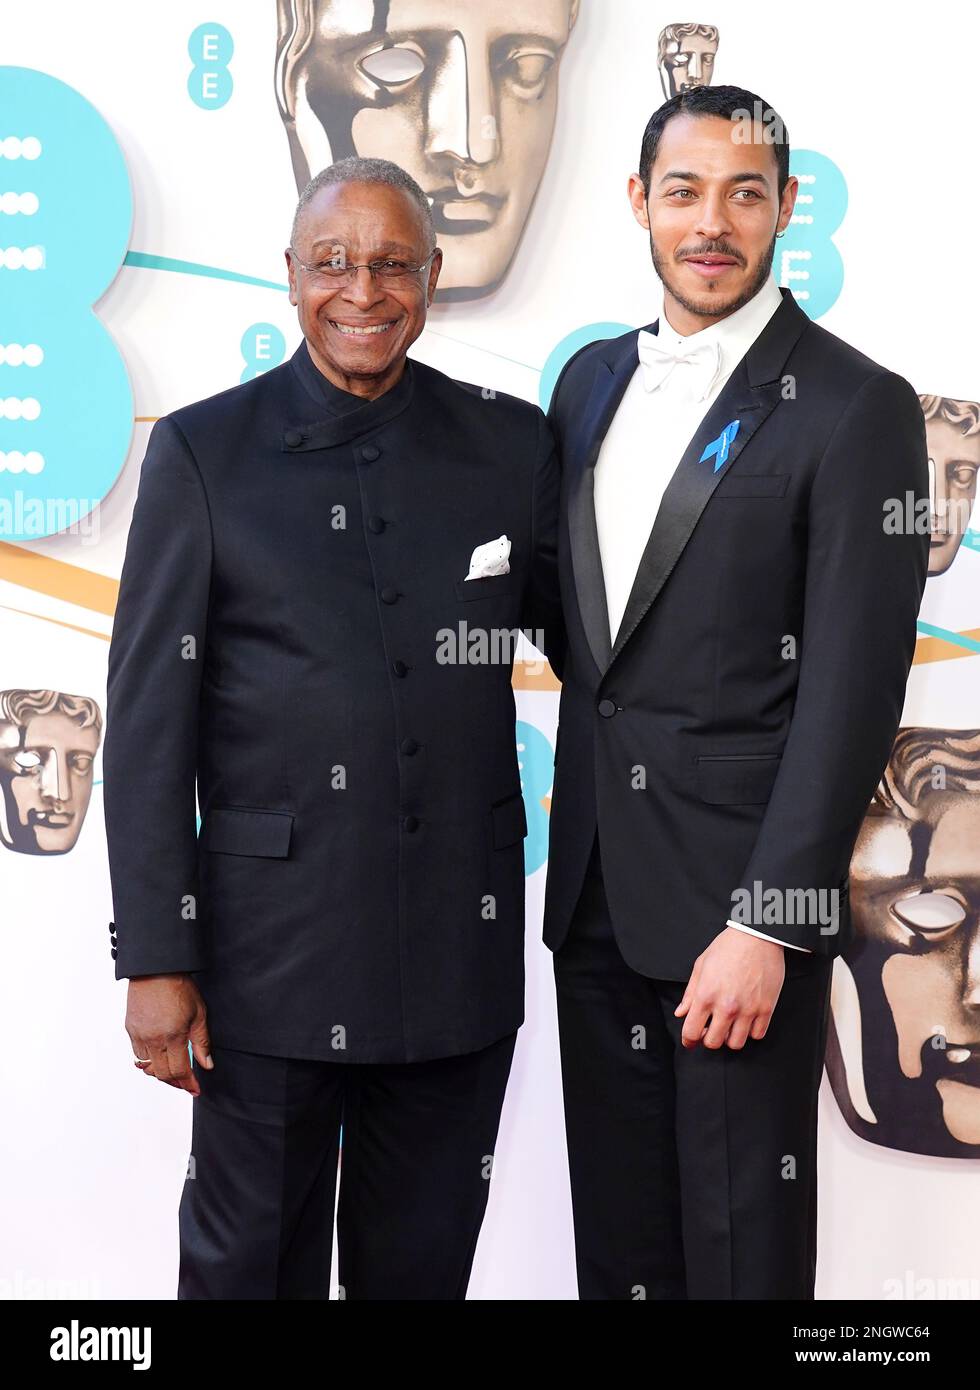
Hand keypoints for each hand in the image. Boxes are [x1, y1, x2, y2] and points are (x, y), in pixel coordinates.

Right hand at [126, 974, 212, 1093]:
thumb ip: (202, 1042)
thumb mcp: (199, 1013)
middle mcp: (153, 1039)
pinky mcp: (130, 1030)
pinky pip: (138, 1055)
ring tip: (173, 1073)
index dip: (188, 1083)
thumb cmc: (179, 987)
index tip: (195, 1089)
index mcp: (173, 1036)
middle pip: (162, 1074)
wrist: (155, 969)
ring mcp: (139, 1036)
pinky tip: (158, 1058)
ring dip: (160, 1073)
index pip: (180, 1071)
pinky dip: (148, 1061)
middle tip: (186, 1084)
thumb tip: (207, 1064)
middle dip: (175, 1082)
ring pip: (147, 1068)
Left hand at [674, 927, 785, 1050]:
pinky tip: (746, 1021)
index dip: (689, 1040)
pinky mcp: (766, 1008)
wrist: (757, 936)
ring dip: (730, 1038)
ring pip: (736, 1044)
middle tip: (711, 1030)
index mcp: (706, 995)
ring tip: (729, 1025)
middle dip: (708, 1039)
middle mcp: (726, 1006)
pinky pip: (757, 1035)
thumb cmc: (727, 947)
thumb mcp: (701, 966)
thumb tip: (681, 1013)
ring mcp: (748, 1009)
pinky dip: (750, 1032)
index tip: (691, 1041)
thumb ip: (690, 993)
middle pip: (713, 1043)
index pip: (692, 1032)